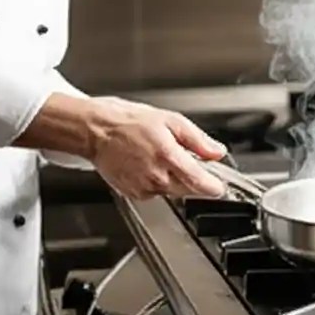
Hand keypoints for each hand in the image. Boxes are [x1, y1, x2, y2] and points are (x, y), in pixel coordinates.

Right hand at [86, 97, 227, 199]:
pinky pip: (155, 192)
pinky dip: (158, 182)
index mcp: (168, 157)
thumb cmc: (128, 122)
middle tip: (187, 159)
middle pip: (189, 190)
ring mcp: (143, 188)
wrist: (96, 131)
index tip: (219, 184)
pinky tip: (149, 165)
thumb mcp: (171, 121)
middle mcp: (156, 177)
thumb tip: (217, 152)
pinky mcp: (133, 193)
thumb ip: (199, 140)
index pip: (200, 184)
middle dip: (194, 179)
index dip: (213, 186)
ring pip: (173, 192)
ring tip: (162, 157)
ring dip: (176, 180)